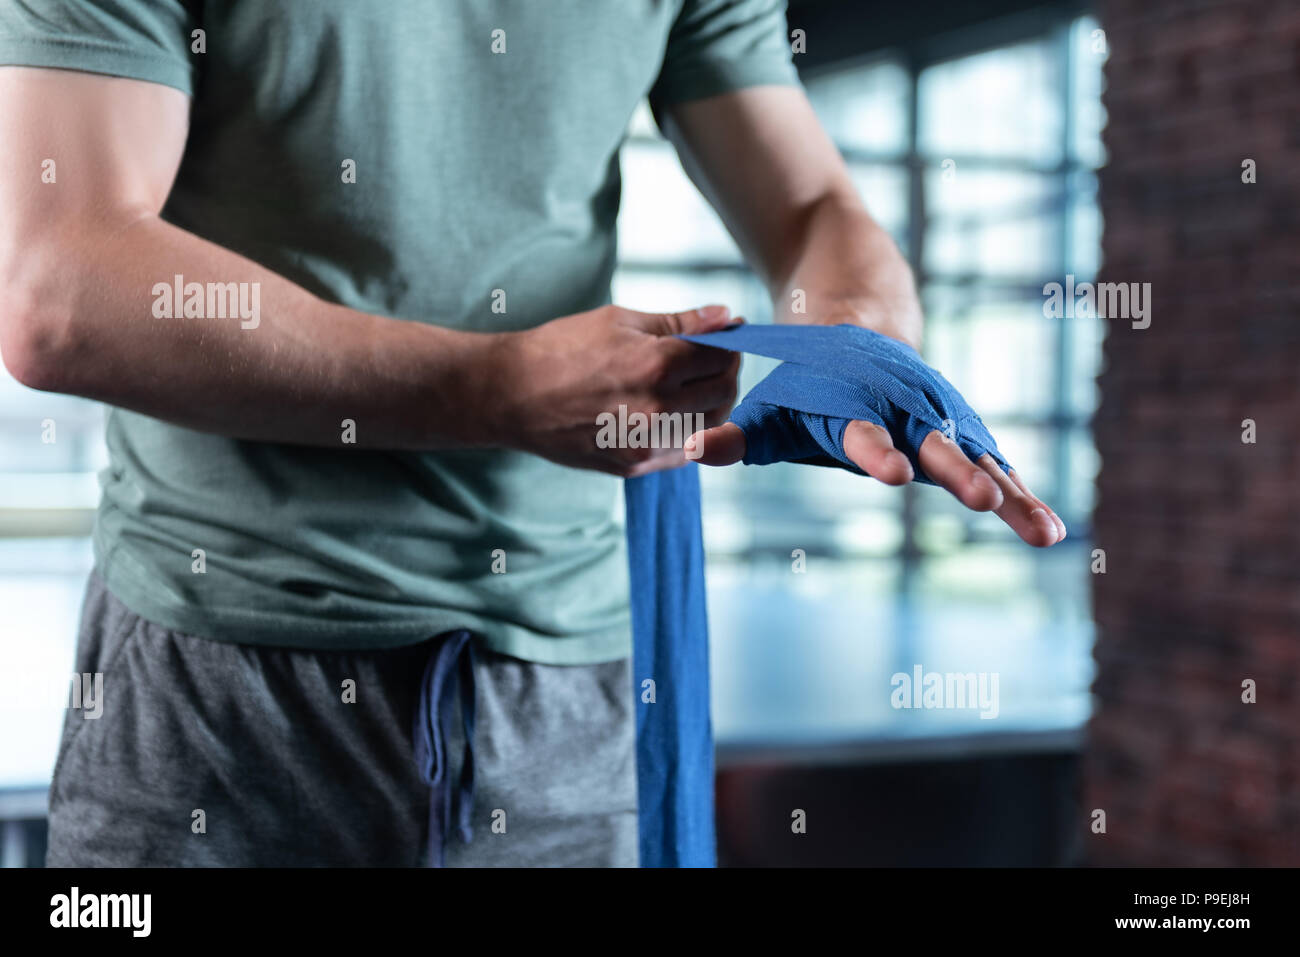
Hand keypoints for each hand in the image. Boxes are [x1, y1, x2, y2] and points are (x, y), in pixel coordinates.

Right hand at [491, 304, 741, 475]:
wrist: (511, 395)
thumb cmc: (560, 350)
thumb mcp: (619, 322)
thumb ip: (678, 322)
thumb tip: (725, 316)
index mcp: (655, 366)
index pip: (721, 356)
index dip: (731, 342)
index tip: (727, 335)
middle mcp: (656, 410)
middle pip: (723, 392)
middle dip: (727, 371)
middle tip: (714, 358)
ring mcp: (645, 443)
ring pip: (710, 427)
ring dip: (713, 403)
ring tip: (696, 384)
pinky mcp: (632, 464)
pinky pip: (682, 452)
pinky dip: (690, 430)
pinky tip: (675, 411)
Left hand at [680, 323, 1066, 547]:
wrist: (861, 320)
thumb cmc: (807, 383)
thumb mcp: (771, 408)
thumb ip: (734, 437)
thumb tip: (689, 452)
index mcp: (853, 406)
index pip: (862, 432)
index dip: (875, 451)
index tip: (892, 474)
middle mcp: (904, 410)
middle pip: (933, 442)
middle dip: (956, 470)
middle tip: (982, 499)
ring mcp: (941, 420)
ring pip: (980, 456)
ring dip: (1010, 491)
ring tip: (1042, 531)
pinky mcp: (964, 432)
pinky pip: (998, 464)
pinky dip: (1024, 494)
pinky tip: (1051, 529)